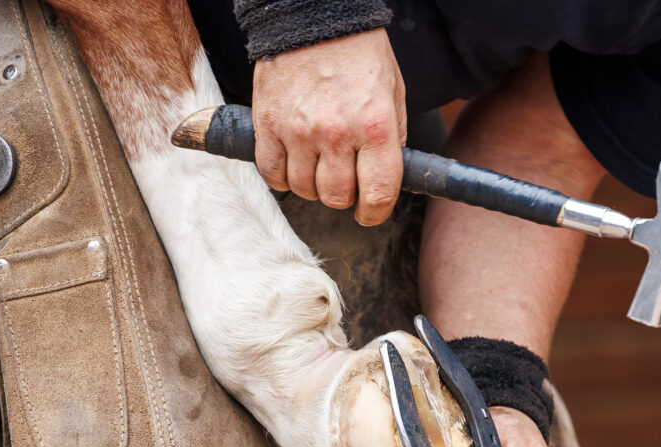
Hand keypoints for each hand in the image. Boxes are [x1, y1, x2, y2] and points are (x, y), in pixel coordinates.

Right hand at [251, 28, 405, 226]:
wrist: (313, 14)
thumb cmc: (358, 51)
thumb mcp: (393, 90)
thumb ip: (392, 136)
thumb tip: (383, 176)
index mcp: (375, 126)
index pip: (378, 194)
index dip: (375, 212)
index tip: (369, 211)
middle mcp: (337, 133)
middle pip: (336, 197)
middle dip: (343, 195)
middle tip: (344, 179)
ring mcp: (298, 131)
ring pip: (304, 190)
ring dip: (312, 186)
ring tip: (318, 164)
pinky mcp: (268, 125)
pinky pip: (272, 174)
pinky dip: (283, 176)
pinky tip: (293, 162)